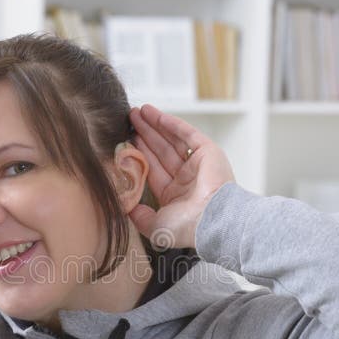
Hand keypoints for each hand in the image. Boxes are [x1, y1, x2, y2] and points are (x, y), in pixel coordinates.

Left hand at [129, 104, 235, 248]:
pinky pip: (187, 134)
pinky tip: (154, 115)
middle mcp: (187, 180)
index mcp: (175, 196)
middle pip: (160, 152)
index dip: (139, 155)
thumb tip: (128, 206)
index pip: (153, 170)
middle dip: (145, 135)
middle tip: (129, 120)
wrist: (213, 220)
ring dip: (155, 126)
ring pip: (172, 140)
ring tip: (138, 112)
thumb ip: (139, 216)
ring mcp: (198, 165)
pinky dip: (171, 124)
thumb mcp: (154, 226)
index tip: (125, 142)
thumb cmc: (186, 227)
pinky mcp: (208, 152)